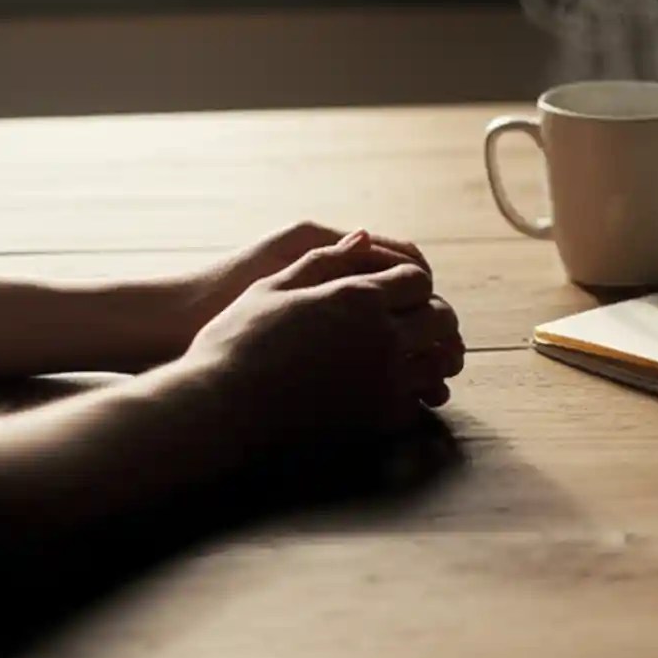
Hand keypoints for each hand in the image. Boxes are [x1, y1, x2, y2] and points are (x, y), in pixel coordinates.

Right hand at [184, 230, 462, 456]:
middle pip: (440, 320)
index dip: (411, 284)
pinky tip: (390, 389)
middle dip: (433, 318)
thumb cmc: (235, 342)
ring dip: (429, 356)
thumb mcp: (272, 287)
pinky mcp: (378, 420)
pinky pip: (415, 402)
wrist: (218, 411)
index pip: (418, 280)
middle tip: (418, 323)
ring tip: (412, 356)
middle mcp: (383, 337)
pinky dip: (412, 393)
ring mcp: (386, 382)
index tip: (399, 291)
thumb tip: (363, 237)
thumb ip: (325, 261)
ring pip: (435, 363)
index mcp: (359, 296)